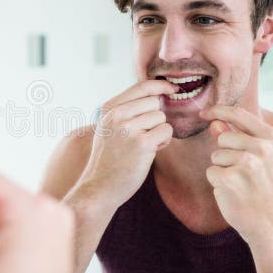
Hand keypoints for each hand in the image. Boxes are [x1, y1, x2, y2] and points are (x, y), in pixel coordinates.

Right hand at [77, 80, 176, 206]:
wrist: (99, 186)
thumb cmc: (109, 158)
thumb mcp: (108, 128)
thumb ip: (125, 109)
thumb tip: (156, 94)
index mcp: (109, 109)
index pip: (142, 86)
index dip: (161, 86)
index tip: (172, 89)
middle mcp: (117, 115)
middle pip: (155, 102)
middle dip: (156, 118)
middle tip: (144, 135)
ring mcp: (129, 128)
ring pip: (161, 118)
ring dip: (159, 132)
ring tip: (143, 146)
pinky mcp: (142, 143)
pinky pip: (166, 131)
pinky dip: (163, 142)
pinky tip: (149, 151)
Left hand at [202, 106, 272, 245]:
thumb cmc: (267, 190)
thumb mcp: (263, 160)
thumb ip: (240, 139)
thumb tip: (216, 123)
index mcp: (271, 138)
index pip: (238, 114)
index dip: (217, 110)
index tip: (204, 113)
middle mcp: (261, 148)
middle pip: (222, 137)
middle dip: (225, 153)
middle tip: (244, 174)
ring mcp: (246, 163)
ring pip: (216, 156)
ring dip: (222, 170)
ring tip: (241, 184)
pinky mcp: (229, 178)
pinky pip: (211, 172)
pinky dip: (217, 183)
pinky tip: (234, 193)